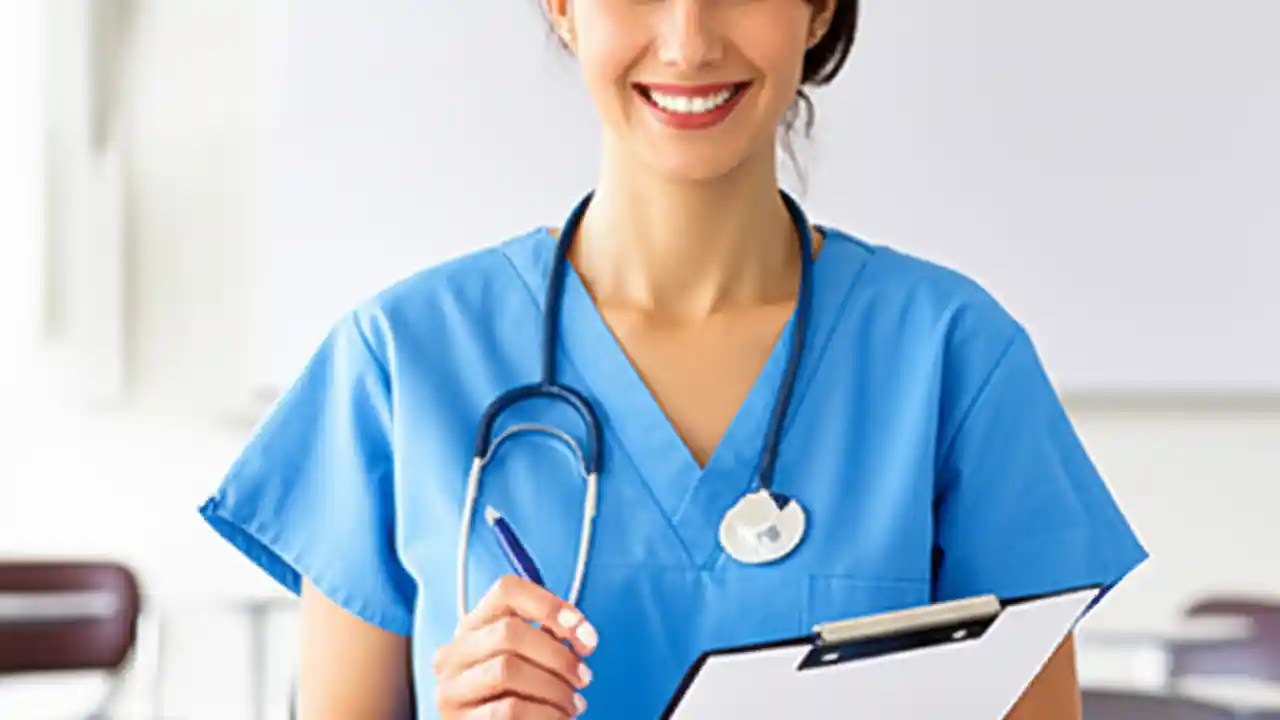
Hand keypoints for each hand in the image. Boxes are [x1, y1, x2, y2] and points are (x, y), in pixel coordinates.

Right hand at [434, 576, 598, 718]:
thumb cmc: (514, 697)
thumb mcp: (526, 661)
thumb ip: (546, 640)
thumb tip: (581, 636)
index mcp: (472, 627)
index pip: (507, 590)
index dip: (551, 605)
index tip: (586, 635)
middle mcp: (454, 652)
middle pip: (509, 632)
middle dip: (558, 655)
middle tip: (584, 677)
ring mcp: (451, 688)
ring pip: (507, 669)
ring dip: (553, 688)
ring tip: (573, 704)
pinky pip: (509, 709)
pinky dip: (545, 714)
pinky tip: (559, 718)